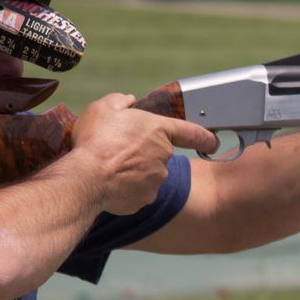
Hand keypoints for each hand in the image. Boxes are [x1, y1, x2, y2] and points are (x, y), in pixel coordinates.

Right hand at [69, 93, 218, 216]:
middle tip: (117, 150)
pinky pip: (138, 192)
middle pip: (159, 154)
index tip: (213, 143)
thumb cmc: (96, 140)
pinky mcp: (146, 199)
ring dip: (134, 171)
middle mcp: (164, 156)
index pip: (191, 132)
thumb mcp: (104, 108)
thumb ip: (120, 101)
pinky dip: (127, 188)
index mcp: (159, 130)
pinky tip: (110, 183)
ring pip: (148, 174)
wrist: (86, 177)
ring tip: (109, 167)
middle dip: (143, 153)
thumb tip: (129, 100)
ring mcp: (157, 180)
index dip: (204, 137)